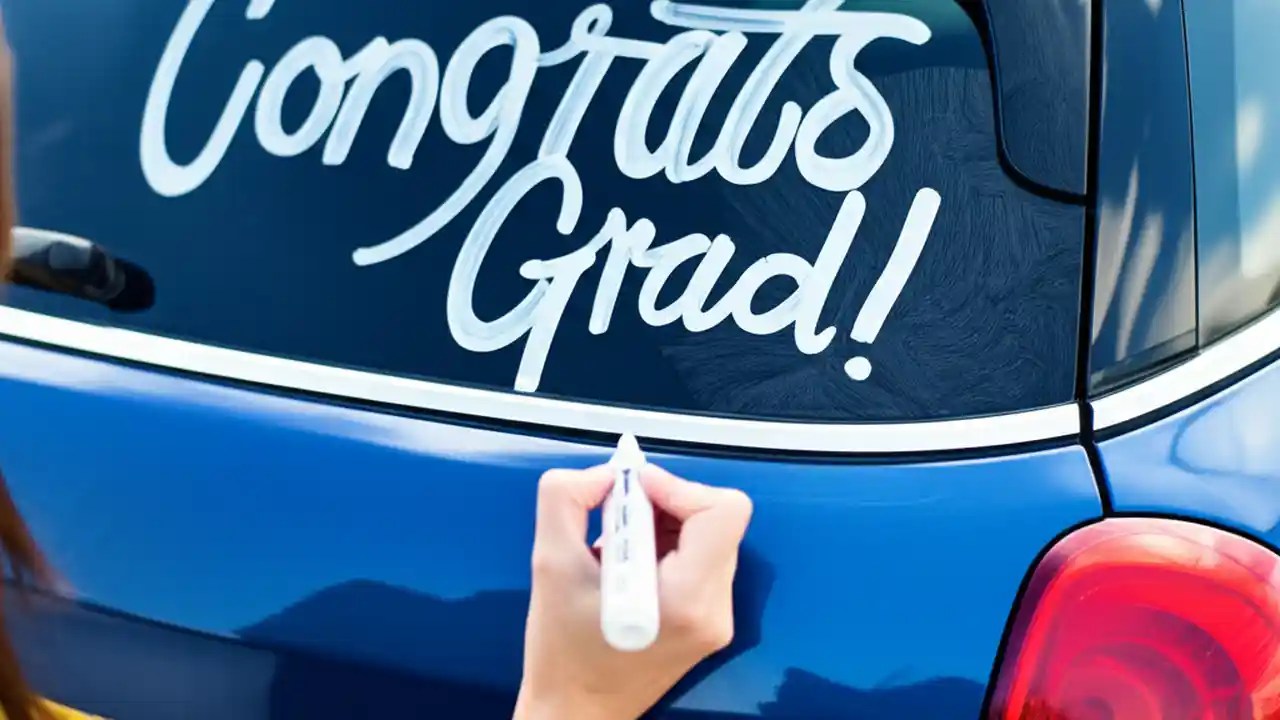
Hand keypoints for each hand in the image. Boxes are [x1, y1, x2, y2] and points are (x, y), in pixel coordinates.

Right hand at [514, 463, 752, 719]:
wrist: (574, 714)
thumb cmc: (560, 649)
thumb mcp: (548, 563)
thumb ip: (567, 498)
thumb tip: (605, 474)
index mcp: (689, 597)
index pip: (723, 510)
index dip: (677, 486)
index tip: (630, 492)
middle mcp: (716, 608)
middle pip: (714, 519)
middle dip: (662, 505)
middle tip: (614, 518)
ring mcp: (716, 619)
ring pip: (706, 537)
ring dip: (661, 526)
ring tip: (614, 547)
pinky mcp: (708, 625)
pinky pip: (699, 561)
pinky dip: (665, 549)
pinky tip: (626, 569)